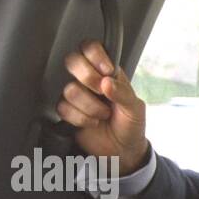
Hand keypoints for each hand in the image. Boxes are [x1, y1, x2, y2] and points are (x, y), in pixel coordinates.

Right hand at [58, 39, 148, 170]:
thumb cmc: (131, 125)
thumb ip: (123, 93)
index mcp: (107, 72)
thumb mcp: (135, 108)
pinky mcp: (67, 111)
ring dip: (90, 106)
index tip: (107, 71)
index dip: (95, 56)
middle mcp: (89, 79)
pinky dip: (81, 119)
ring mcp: (77, 94)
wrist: (122, 151)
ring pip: (69, 89)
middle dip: (88, 79)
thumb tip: (107, 82)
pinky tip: (92, 122)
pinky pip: (63, 108)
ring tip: (103, 115)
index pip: (91, 47)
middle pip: (72, 61)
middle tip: (102, 93)